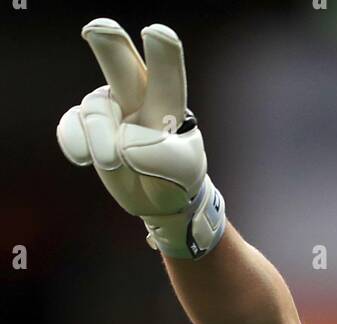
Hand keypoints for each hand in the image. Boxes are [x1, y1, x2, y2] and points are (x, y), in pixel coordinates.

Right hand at [56, 18, 224, 257]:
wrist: (156, 199)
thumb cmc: (175, 179)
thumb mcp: (181, 173)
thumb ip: (160, 157)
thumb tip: (123, 142)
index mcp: (168, 106)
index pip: (167, 79)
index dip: (162, 56)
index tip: (157, 33)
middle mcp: (136, 97)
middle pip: (122, 66)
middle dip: (110, 45)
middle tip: (98, 28)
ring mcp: (108, 109)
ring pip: (96, 113)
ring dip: (104, 147)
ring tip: (118, 164)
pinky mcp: (85, 125)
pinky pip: (72, 128)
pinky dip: (77, 145)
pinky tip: (84, 158)